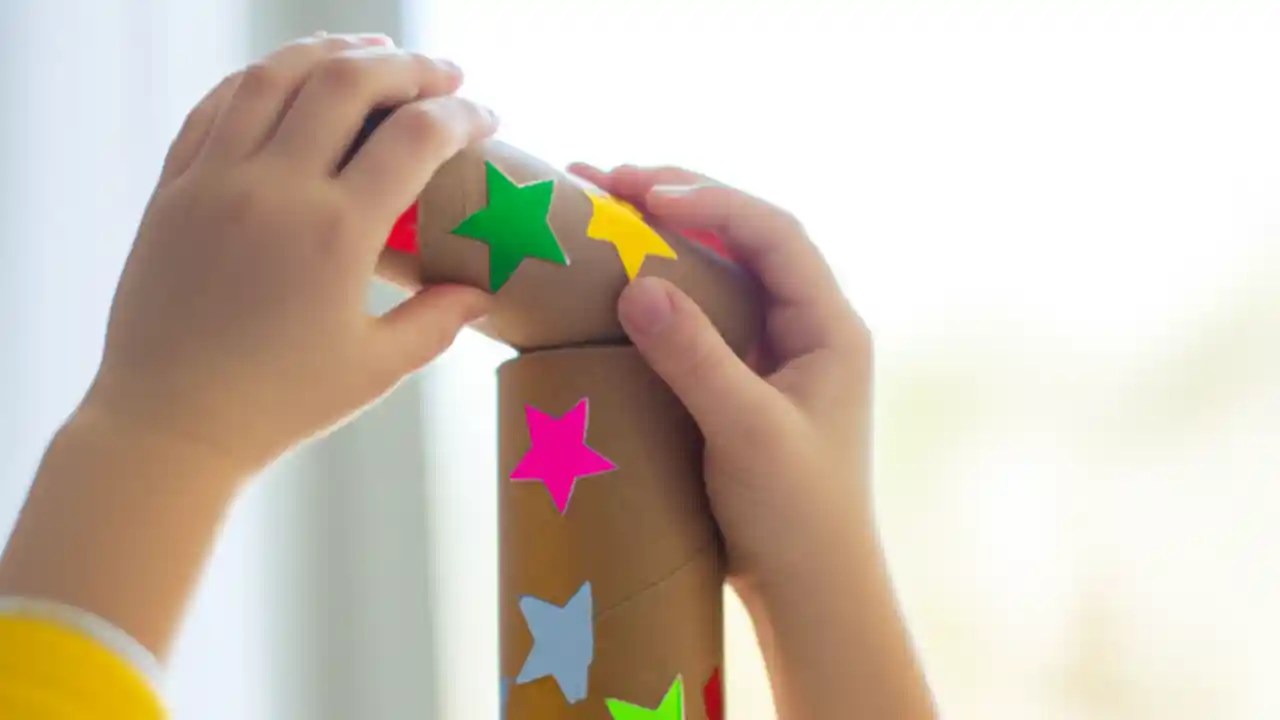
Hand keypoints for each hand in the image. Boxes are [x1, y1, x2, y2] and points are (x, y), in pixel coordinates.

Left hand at [87, 34, 497, 478]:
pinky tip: (291, 77)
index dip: (462, 116)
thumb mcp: (376, 369)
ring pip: (277, 74)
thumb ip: (436, 322)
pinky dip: (262, 77)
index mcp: (336, 235)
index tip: (487, 117)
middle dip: (409, 65)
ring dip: (335, 50)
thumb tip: (481, 292)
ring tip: (374, 52)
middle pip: (349, 80)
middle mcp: (274, 190)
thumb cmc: (279, 405)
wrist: (169, 426)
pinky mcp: (175, 188)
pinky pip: (218, 104)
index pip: (415, 137)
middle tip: (445, 74)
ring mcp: (216, 181)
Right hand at [573, 163, 871, 586]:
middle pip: (745, 240)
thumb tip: (637, 286)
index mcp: (830, 327)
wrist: (809, 589)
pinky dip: (663, 288)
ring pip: (722, 272)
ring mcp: (777, 354)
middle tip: (608, 182)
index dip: (711, 201)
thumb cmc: (796, 514)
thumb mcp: (747, 432)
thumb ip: (697, 358)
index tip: (644, 192)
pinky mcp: (745, 380)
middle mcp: (808, 328)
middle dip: (679, 203)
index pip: (774, 234)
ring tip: (604, 210)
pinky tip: (622, 281)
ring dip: (666, 238)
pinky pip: (705, 314)